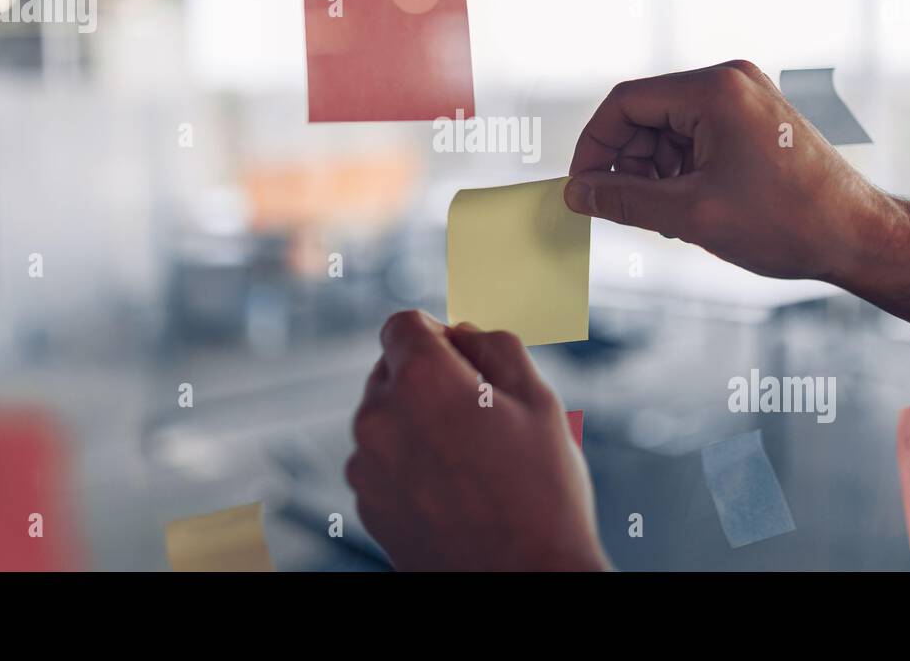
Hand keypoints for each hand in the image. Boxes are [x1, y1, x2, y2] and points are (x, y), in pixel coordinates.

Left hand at [346, 311, 609, 570]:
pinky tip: (452, 491)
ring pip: (385, 419)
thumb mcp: (539, 399)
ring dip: (417, 424)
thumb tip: (461, 332)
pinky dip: (408, 465)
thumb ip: (494, 344)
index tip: (465, 361)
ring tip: (471, 462)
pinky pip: (381, 463)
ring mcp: (366, 467)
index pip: (402, 324)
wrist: (528, 584)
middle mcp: (379, 418)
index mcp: (422, 381)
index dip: (437, 334)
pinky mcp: (367, 506)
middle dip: (428, 380)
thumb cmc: (542, 492)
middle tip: (481, 418)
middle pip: (391, 372)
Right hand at [565, 61, 909, 332]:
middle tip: (625, 211)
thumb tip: (575, 194)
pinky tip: (688, 209)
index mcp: (715, 90)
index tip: (581, 188)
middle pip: (645, 114)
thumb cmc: (787, 223)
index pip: (625, 103)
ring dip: (654, 173)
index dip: (594, 146)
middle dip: (627, 164)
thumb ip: (624, 200)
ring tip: (665, 219)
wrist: (861, 237)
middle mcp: (729, 82)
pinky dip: (680, 172)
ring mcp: (744, 98)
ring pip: (668, 130)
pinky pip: (695, 138)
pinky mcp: (754, 120)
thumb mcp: (691, 216)